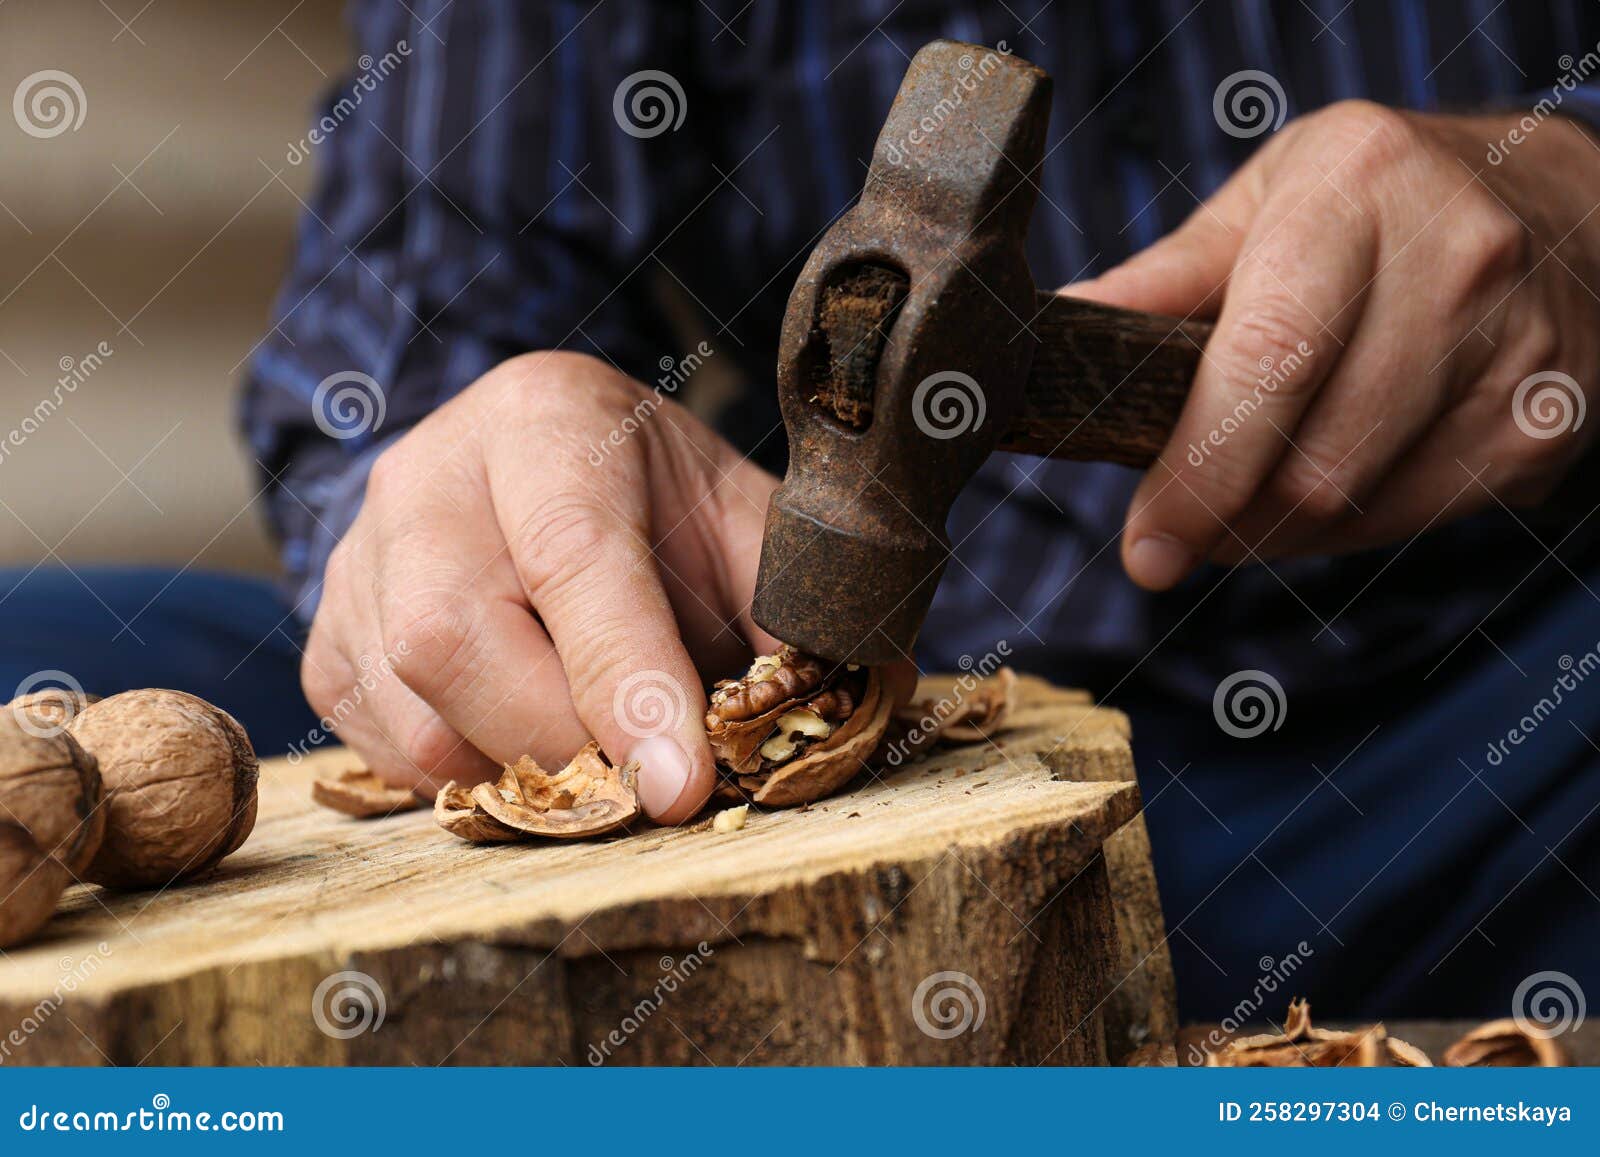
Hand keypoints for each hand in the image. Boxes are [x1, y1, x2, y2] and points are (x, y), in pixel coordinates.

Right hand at [301, 351, 778, 823]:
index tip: (680, 784)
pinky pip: (380, 745)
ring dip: (516, 769)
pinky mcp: (330, 633)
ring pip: (409, 711)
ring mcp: (359, 554)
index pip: (570, 554)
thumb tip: (816, 727)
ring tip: (594, 756)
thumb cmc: (663, 509)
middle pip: (453, 639)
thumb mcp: (743, 530)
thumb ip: (780, 611)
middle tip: (642, 784)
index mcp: (546, 419)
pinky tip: (526, 740)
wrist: (555, 477)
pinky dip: (464, 773)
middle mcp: (427, 475)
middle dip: (561, 740)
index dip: (625, 681)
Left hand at [1065, 101, 1599, 588]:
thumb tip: (1062, 325)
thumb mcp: (1267, 199)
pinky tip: (1323, 478)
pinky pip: (1410, 517)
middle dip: (1224, 515)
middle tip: (1175, 526)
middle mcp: (1456, 260)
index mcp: (1358, 189)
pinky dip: (1341, 527)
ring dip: (1274, 528)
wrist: (1556, 206)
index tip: (1146, 545)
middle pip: (1317, 460)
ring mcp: (1515, 347)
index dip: (1199, 469)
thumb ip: (1167, 275)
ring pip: (1357, 503)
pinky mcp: (1541, 421)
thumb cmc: (1375, 205)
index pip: (1271, 356)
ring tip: (1243, 491)